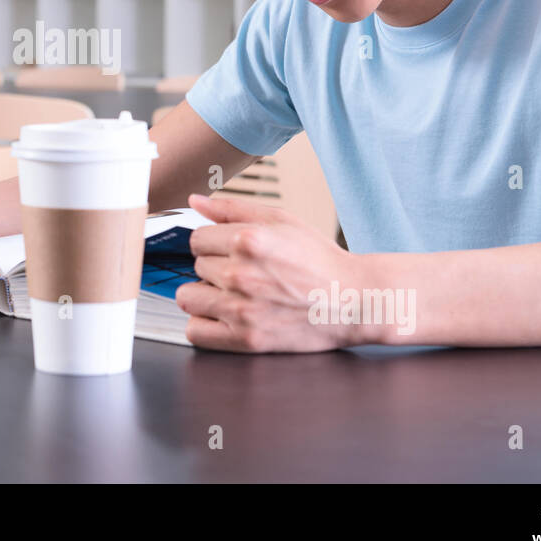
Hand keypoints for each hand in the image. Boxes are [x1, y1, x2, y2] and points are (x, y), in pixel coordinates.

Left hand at [176, 193, 377, 351]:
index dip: (213, 244)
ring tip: (229, 295)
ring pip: (187, 298)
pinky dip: (204, 325)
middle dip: (215, 268)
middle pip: (195, 267)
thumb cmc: (319, 260)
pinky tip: (222, 317)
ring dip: (204, 296)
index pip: (196, 239)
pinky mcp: (246, 339)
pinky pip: (196, 332)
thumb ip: (232, 209)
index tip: (229, 251)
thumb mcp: (281, 220)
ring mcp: (242, 309)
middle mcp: (241, 274)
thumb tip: (193, 201)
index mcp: (248, 240)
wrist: (354, 300)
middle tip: (242, 273)